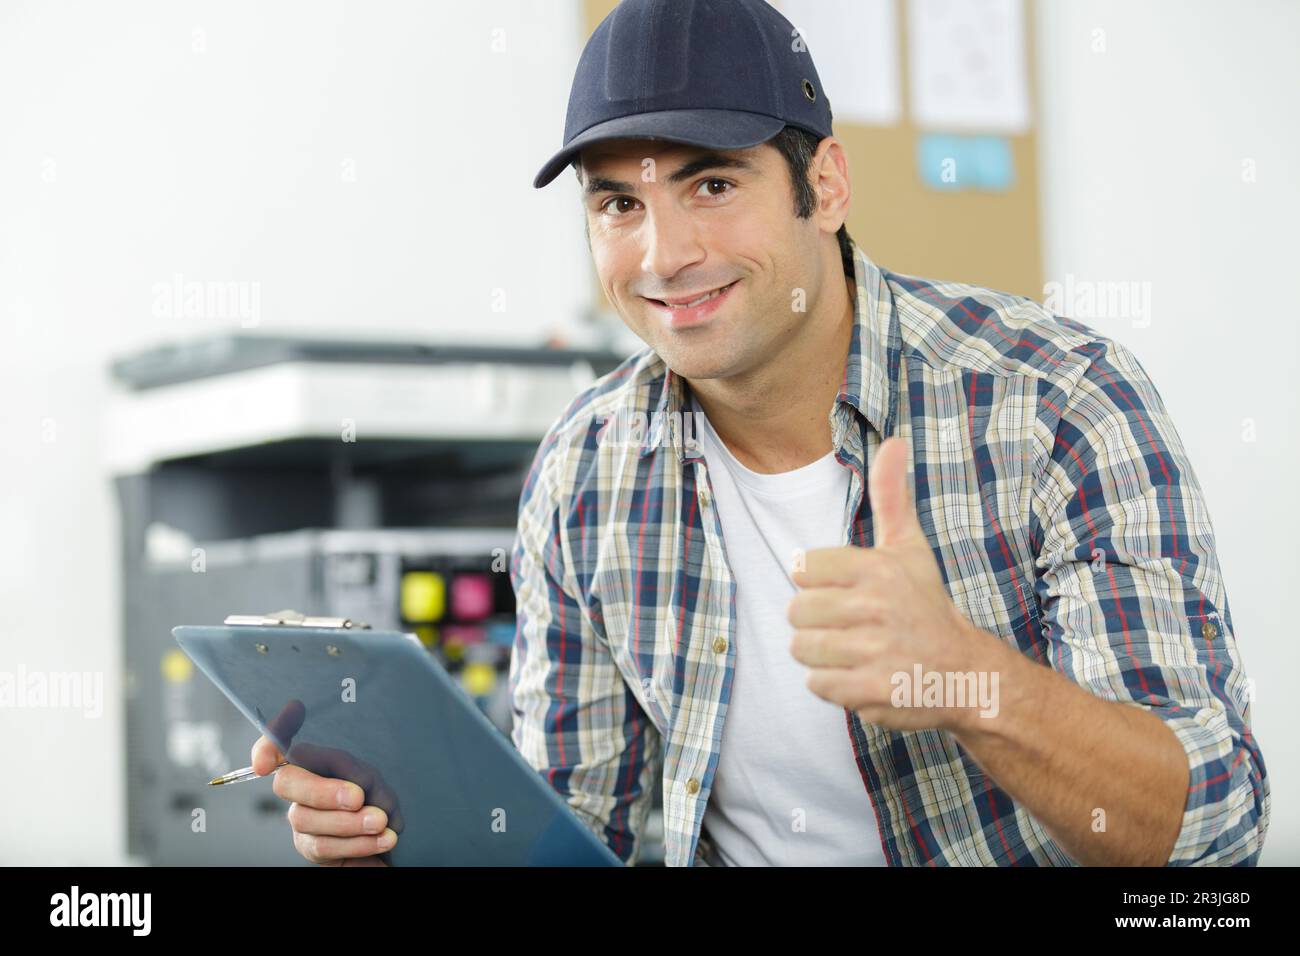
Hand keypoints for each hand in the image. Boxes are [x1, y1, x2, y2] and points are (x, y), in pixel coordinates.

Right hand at [252, 735, 397, 865]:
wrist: (386, 833)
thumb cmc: (375, 799)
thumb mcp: (373, 780)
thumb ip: (360, 778)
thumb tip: (354, 792)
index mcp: (313, 759)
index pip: (279, 743)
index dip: (266, 747)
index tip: (264, 764)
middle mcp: (299, 786)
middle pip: (286, 782)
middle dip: (321, 791)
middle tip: (358, 798)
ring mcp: (300, 816)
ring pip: (305, 818)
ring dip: (348, 822)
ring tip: (379, 822)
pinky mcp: (308, 846)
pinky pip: (323, 846)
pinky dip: (357, 843)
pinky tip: (382, 838)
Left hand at [787, 436, 999, 730]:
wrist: (965, 673)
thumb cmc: (926, 605)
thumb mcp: (909, 547)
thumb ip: (892, 496)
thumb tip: (894, 440)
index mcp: (876, 568)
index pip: (803, 568)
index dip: (819, 582)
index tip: (847, 591)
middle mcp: (875, 607)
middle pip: (796, 611)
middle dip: (816, 621)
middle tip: (851, 626)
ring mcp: (873, 652)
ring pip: (801, 648)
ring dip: (821, 654)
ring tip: (855, 651)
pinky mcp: (870, 691)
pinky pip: (815, 685)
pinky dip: (832, 685)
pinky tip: (860, 676)